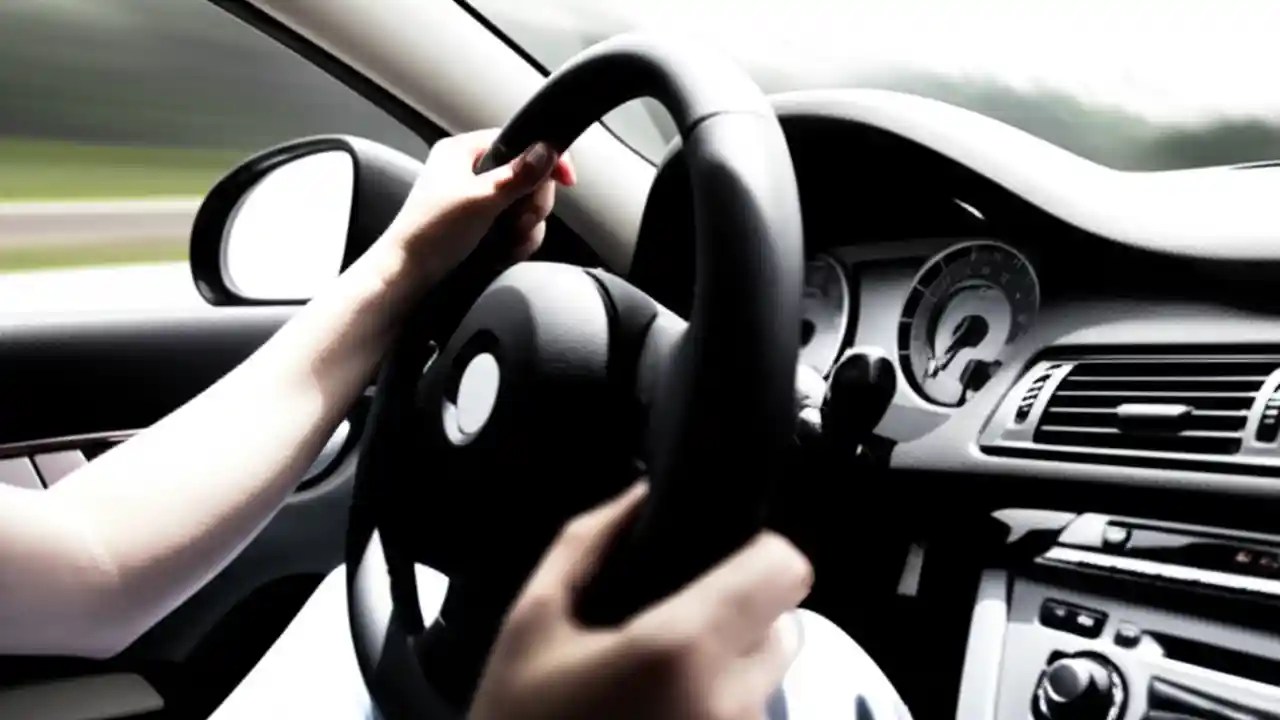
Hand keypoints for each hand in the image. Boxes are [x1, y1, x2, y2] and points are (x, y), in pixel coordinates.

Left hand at [374, 129, 575, 289]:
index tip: (567, 179)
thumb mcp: (480, 200)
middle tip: (519, 221)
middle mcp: (472, 171)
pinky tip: (503, 252)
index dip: (547, 158)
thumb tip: (548, 148)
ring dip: (525, 228)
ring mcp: (479, 200)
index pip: (520, 140)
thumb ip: (518, 175)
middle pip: (530, 176)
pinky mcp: (483, 225)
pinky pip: (517, 227)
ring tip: (506, 241)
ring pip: (527, 206)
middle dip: (532, 204)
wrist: (407, 278)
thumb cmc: (428, 235)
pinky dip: (516, 241)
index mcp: (463, 151)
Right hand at [470, 483, 812, 719]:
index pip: (785, 569)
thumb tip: (642, 494)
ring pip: (765, 677)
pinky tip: (660, 708)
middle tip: (674, 622)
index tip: (716, 558)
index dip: (755, 552)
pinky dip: (717, 704)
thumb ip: (588, 542)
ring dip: (728, 665)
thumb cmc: (518, 718)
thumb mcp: (532, 621)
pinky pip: (744, 714)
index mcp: (682, 648)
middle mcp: (729, 700)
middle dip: (739, 614)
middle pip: (782, 625)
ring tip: (658, 676)